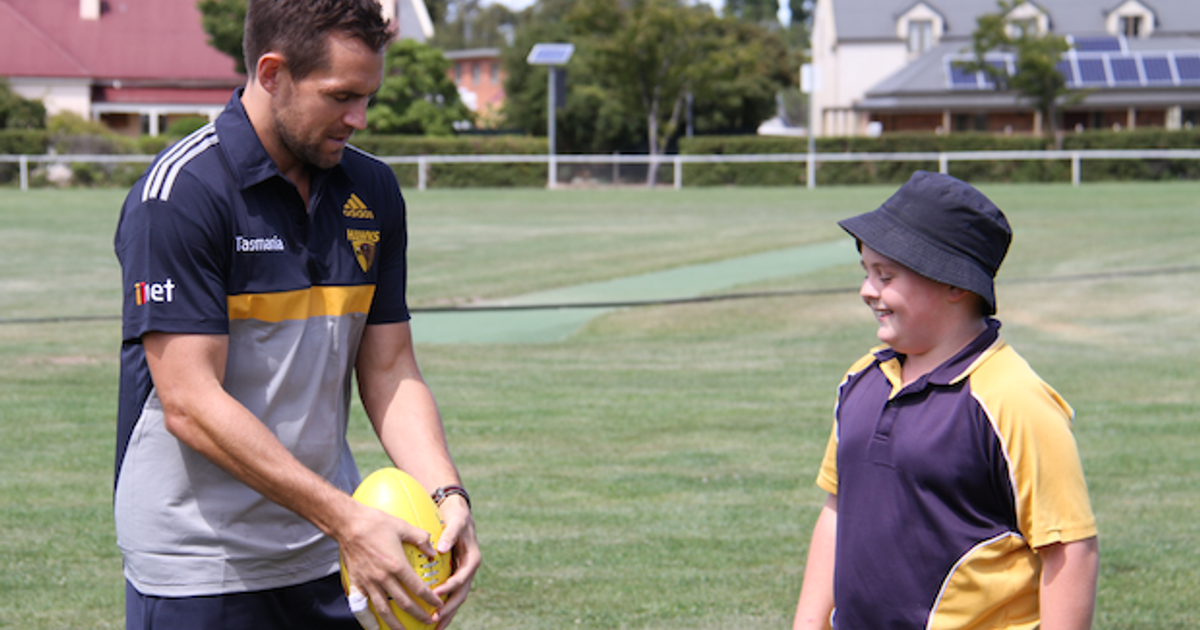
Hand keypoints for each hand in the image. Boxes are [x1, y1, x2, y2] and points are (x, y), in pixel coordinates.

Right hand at [339, 501, 443, 629]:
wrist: (347, 524)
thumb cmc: (375, 523)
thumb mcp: (403, 526)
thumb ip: (421, 539)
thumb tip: (433, 551)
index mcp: (397, 565)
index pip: (418, 588)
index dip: (430, 599)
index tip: (439, 605)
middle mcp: (383, 578)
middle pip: (404, 604)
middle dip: (419, 615)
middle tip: (429, 621)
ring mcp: (368, 583)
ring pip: (384, 611)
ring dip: (396, 624)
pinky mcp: (356, 583)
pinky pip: (363, 607)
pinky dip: (369, 620)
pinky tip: (375, 628)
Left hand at [431, 495, 480, 629]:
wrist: (460, 514)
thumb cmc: (457, 517)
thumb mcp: (456, 522)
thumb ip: (450, 534)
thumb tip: (441, 549)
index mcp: (472, 560)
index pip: (461, 578)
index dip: (449, 588)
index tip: (435, 595)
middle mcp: (469, 570)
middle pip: (461, 595)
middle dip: (449, 610)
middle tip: (435, 621)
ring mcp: (463, 575)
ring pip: (456, 598)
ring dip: (447, 613)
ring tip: (435, 627)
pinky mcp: (455, 576)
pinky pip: (450, 594)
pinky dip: (443, 606)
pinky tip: (432, 617)